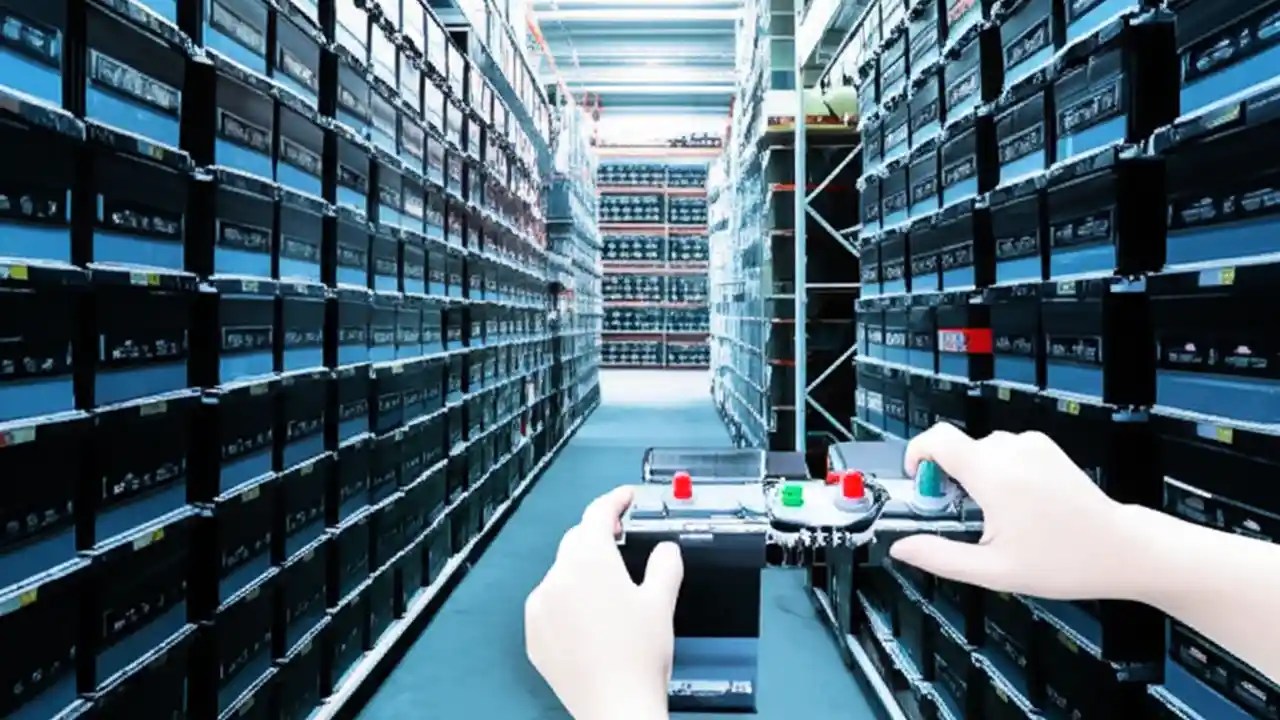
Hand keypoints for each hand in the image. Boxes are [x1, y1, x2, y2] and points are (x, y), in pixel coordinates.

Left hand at [525, 486, 682, 719]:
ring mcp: (541, 606)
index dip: (614, 500)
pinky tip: (589, 621)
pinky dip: (567, 601)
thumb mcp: (662, 602)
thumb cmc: (639, 657)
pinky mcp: (534, 633)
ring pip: (561, 573)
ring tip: (610, 594)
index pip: (598, 514)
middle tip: (622, 540)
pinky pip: (549, 603)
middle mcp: (558, 577)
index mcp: (590, 560)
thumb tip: (665, 550)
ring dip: (582, 572)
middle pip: (577, 541)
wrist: (615, 707)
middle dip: (599, 536)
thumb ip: (665, 564)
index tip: (625, 497)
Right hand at [889, 423, 1136, 600]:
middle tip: (963, 516)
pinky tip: (1018, 505)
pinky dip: (1000, 472)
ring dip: (976, 476)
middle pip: (958, 449)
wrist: (1120, 548)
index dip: (916, 455)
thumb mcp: (993, 570)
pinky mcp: (1047, 449)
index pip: (936, 439)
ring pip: (982, 451)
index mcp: (993, 475)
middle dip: (948, 479)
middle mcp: (1012, 451)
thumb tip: (902, 548)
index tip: (919, 482)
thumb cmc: (1065, 561)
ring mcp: (1033, 446)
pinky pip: (1006, 452)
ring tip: (996, 516)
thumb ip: (940, 556)